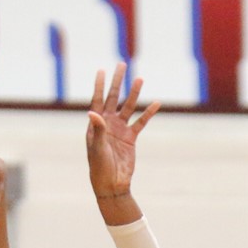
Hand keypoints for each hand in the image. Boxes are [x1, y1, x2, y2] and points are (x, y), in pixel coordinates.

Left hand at [86, 64, 160, 201]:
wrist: (112, 183)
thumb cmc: (99, 166)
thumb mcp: (97, 147)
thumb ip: (97, 129)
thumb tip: (92, 112)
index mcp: (96, 124)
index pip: (97, 99)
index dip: (99, 85)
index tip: (101, 70)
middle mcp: (107, 123)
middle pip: (113, 97)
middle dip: (117, 81)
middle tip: (121, 64)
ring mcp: (120, 129)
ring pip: (129, 107)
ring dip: (134, 93)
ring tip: (140, 78)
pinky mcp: (131, 138)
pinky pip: (141, 122)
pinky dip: (148, 113)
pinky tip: (156, 103)